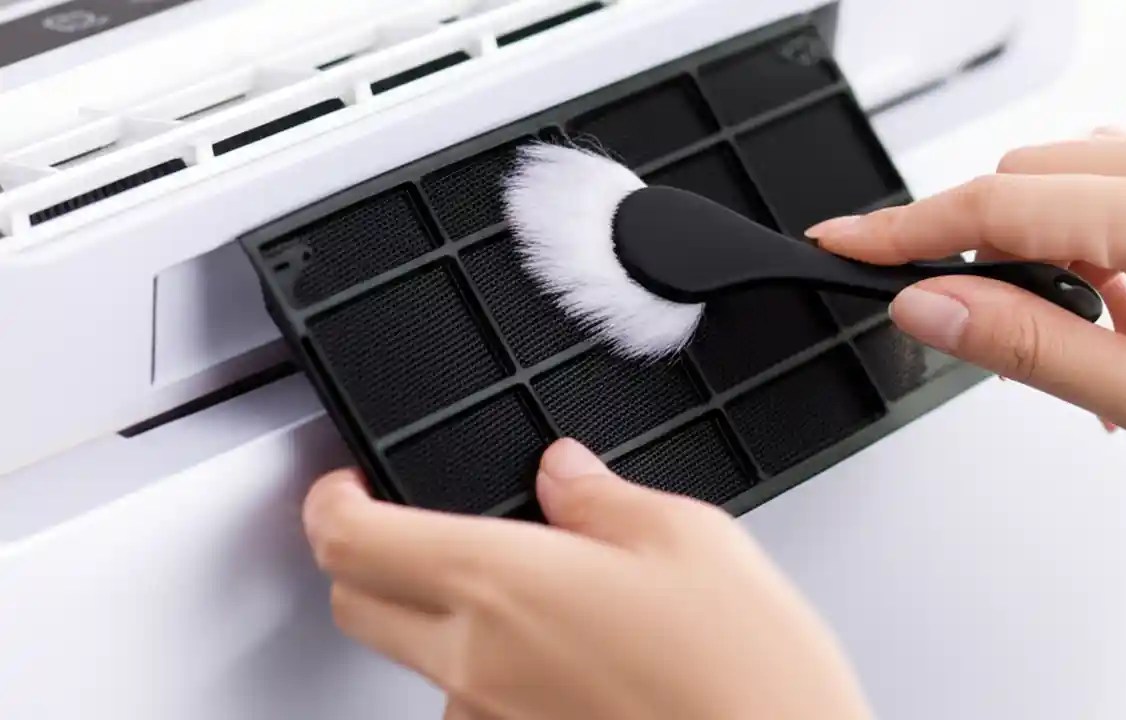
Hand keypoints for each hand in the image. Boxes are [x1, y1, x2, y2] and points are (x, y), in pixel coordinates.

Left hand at [302, 439, 871, 719]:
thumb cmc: (745, 670)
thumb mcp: (686, 536)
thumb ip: (600, 496)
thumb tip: (562, 472)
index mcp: (500, 581)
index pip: (349, 539)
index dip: (330, 500)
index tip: (347, 485)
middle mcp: (475, 660)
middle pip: (355, 604)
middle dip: (365, 557)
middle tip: (417, 530)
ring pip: (417, 660)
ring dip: (443, 620)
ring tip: (536, 602)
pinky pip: (471, 705)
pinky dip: (492, 672)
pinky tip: (567, 656)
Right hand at [807, 131, 1125, 487]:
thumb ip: (1030, 347)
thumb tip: (927, 308)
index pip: (994, 207)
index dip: (902, 229)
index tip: (840, 242)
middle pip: (1021, 179)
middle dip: (964, 241)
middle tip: (942, 317)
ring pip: (1062, 180)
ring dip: (1028, 246)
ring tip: (1061, 338)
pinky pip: (1112, 189)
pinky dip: (1077, 243)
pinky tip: (1104, 315)